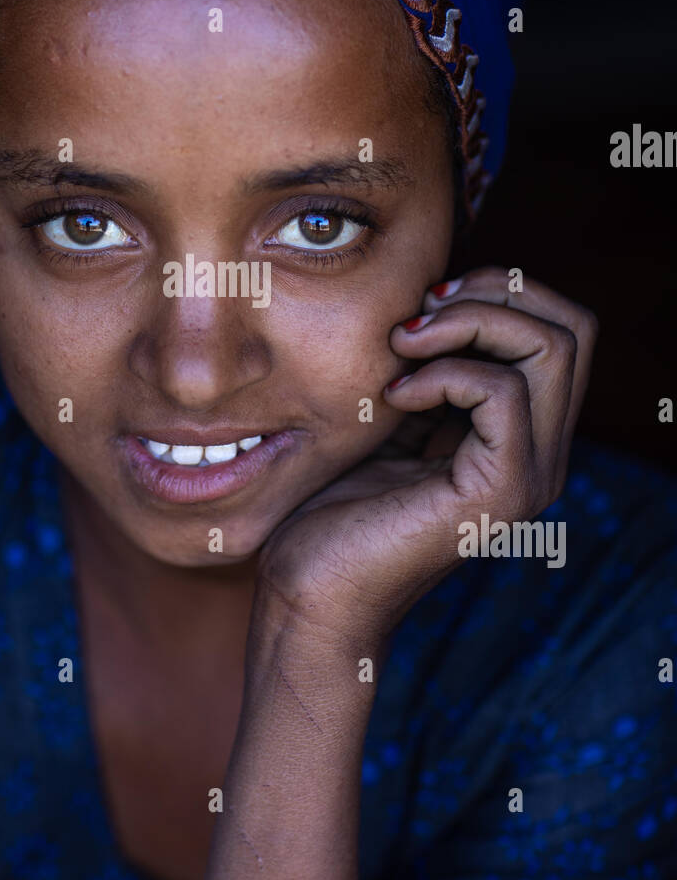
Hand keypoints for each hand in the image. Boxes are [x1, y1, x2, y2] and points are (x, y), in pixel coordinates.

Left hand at [255, 267, 598, 650]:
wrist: (308, 588)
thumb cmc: (333, 502)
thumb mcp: (390, 411)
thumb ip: (428, 363)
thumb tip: (437, 291)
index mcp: (522, 432)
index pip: (563, 327)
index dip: (501, 290)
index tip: (424, 302)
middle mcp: (543, 453)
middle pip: (573, 328)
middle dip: (494, 293)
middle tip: (417, 317)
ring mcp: (531, 476)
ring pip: (552, 348)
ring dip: (466, 323)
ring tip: (402, 347)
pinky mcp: (501, 494)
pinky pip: (503, 392)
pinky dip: (443, 372)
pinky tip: (396, 396)